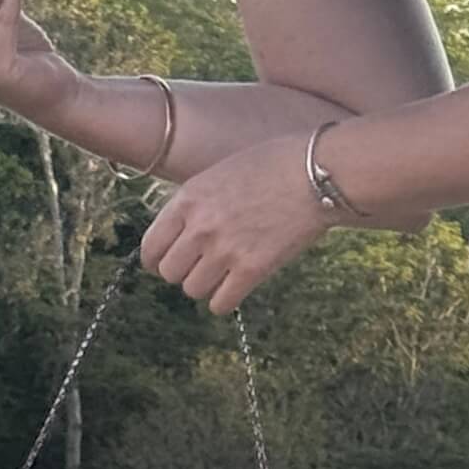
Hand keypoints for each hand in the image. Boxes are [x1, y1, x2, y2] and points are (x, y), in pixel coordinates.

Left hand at [140, 131, 331, 312]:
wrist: (318, 173)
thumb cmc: (273, 165)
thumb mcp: (219, 173)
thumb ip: (195, 204)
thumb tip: (180, 231)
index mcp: (188, 201)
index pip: (151, 247)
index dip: (157, 259)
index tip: (168, 262)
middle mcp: (200, 228)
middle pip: (169, 273)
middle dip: (183, 272)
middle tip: (201, 266)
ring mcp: (225, 250)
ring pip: (192, 290)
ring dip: (205, 286)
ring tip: (222, 274)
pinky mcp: (252, 269)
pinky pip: (220, 303)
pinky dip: (224, 300)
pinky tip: (234, 288)